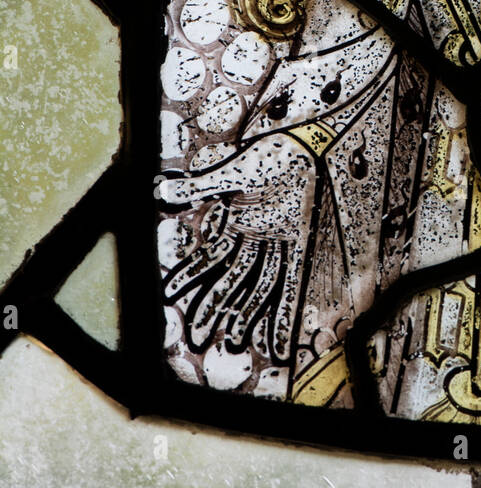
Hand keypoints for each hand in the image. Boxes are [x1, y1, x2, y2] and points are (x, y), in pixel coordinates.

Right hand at [155, 133, 315, 360]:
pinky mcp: (302, 243)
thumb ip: (200, 185)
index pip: (209, 255)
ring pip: (259, 286)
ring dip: (247, 313)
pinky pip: (293, 280)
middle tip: (197, 336)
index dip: (190, 275)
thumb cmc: (273, 154)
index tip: (167, 293)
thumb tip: (161, 192)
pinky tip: (280, 332)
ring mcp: (280, 243)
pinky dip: (286, 308)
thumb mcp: (233, 170)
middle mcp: (257, 237)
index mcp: (238, 221)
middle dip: (214, 306)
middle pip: (233, 279)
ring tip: (235, 342)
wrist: (311, 145)